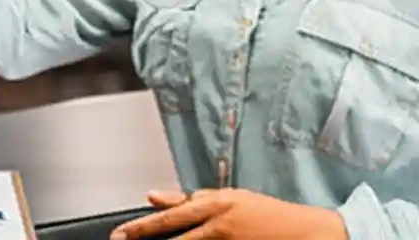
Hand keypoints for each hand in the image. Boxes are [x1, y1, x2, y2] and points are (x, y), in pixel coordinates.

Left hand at [112, 189, 346, 239]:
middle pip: (175, 239)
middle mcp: (221, 224)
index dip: (141, 228)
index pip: (169, 217)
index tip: (119, 235)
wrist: (311, 232)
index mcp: (216, 204)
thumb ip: (190, 199)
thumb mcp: (228, 199)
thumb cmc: (267, 214)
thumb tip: (152, 196)